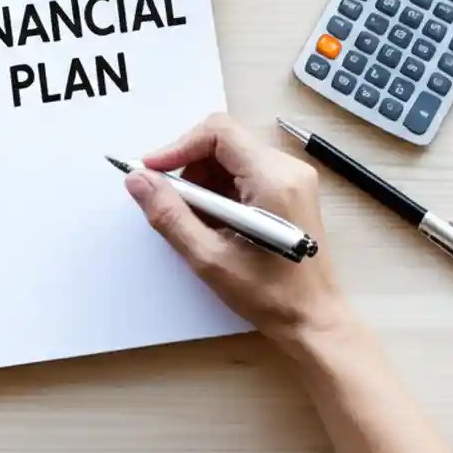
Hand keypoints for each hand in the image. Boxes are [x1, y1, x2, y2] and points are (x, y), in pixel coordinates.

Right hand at [124, 113, 345, 343]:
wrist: (314, 320)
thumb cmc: (270, 296)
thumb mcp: (209, 258)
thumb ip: (170, 215)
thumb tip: (138, 180)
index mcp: (273, 179)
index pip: (219, 132)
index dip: (178, 146)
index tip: (152, 171)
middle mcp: (288, 169)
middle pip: (225, 141)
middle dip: (190, 167)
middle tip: (173, 203)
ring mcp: (293, 177)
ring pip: (232, 156)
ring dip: (204, 181)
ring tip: (197, 221)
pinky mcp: (291, 189)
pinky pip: (245, 172)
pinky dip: (221, 190)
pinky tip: (216, 223)